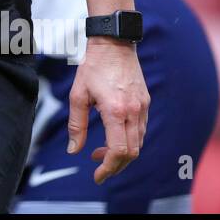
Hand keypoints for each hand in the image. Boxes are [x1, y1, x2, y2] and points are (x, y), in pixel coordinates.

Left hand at [67, 37, 149, 183]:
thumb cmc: (92, 67)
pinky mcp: (145, 102)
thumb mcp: (77, 95)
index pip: (118, 151)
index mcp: (115, 111)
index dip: (108, 168)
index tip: (97, 175)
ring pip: (138, 143)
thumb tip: (74, 150)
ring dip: (122, 153)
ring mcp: (142, 107)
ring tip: (101, 151)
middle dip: (115, 165)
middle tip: (98, 167)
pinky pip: (141, 130)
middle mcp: (133, 111)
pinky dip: (128, 140)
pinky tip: (113, 136)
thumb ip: (77, 125)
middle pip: (132, 152)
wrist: (113, 43)